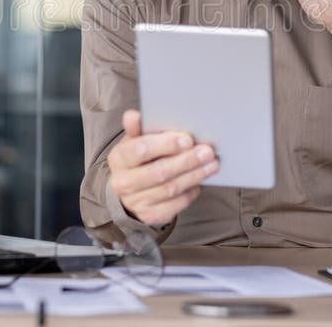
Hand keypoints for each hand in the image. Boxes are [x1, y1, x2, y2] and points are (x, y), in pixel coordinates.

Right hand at [107, 109, 219, 225]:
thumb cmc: (138, 159)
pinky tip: (200, 181)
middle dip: (186, 161)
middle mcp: (123, 182)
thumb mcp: (135, 140)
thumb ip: (137, 128)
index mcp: (119, 158)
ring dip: (194, 175)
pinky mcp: (149, 215)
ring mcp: (136, 201)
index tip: (187, 139)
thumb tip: (133, 116)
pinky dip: (190, 192)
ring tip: (212, 164)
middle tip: (207, 151)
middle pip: (159, 172)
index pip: (140, 150)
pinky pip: (175, 205)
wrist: (129, 190)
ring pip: (170, 189)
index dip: (165, 145)